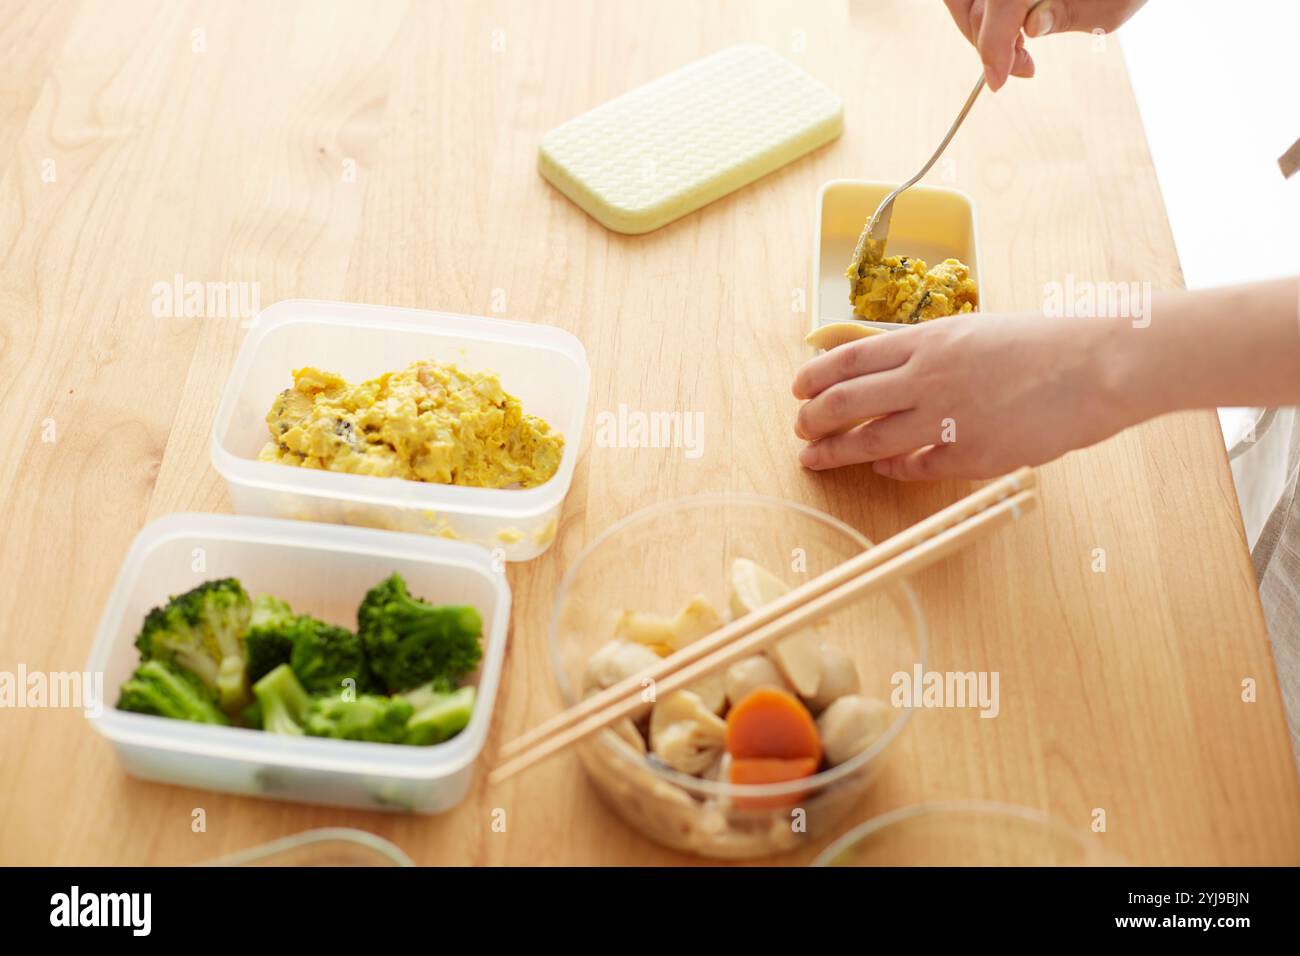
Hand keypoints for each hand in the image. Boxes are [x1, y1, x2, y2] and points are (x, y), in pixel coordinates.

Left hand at [792, 313, 1134, 480]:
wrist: (1100, 365)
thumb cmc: (1046, 343)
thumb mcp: (977, 331)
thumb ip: (931, 352)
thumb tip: (891, 373)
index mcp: (929, 339)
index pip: (848, 358)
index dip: (814, 377)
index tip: (797, 390)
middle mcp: (928, 377)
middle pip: (845, 401)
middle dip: (812, 419)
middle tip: (799, 430)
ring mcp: (947, 417)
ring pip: (869, 441)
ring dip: (835, 452)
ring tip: (815, 458)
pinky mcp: (971, 454)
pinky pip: (916, 468)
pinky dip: (894, 471)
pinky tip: (886, 471)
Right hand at [943, 0, 1147, 90]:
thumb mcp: (1108, 6)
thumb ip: (1064, 15)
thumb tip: (1029, 27)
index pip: (997, 8)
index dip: (991, 48)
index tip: (997, 82)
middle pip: (969, 0)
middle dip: (982, 37)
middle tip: (1010, 67)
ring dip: (984, 24)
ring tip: (1018, 48)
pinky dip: (993, 10)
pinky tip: (1019, 26)